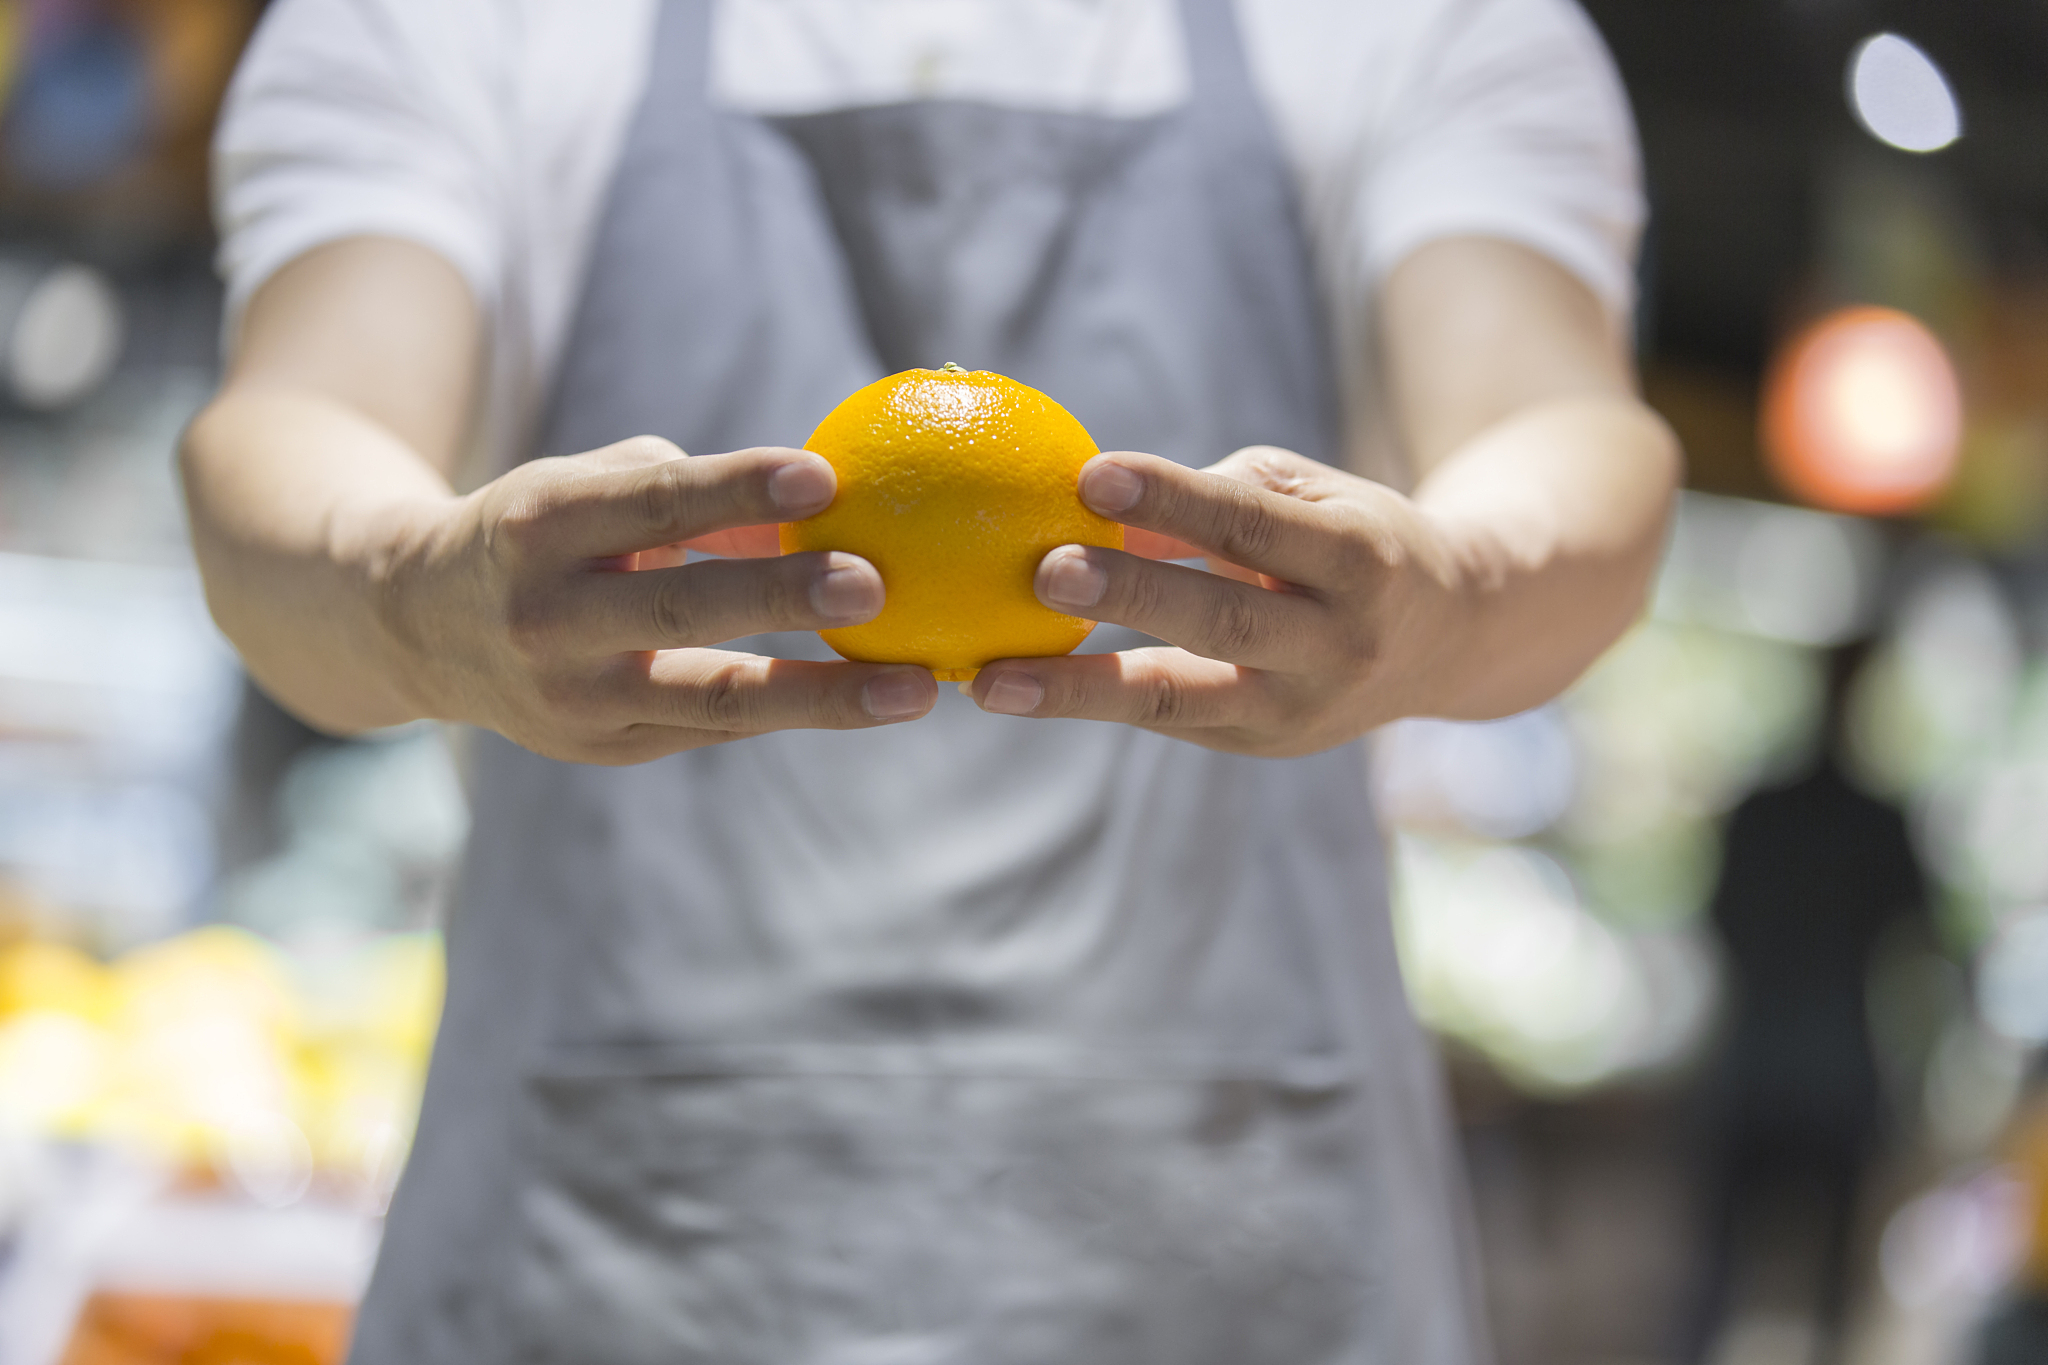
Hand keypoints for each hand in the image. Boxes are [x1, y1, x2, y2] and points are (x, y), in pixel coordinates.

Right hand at [371, 436, 936, 763]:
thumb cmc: (541, 533)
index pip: (652, 505)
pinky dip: (794, 708)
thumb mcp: (588, 490)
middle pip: (681, 610)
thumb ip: (694, 497)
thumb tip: (820, 511)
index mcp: (543, 526)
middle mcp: (550, 618)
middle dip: (781, 599)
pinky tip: (873, 700)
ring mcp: (573, 697)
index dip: (737, 491)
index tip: (823, 479)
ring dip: (820, 697)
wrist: (414, 626)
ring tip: (913, 691)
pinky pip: (713, 724)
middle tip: (873, 585)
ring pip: (712, 701)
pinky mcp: (603, 747)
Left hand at [968, 446, 1462, 756]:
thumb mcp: (1308, 497)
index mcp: (1358, 559)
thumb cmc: (1351, 538)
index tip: (1091, 476)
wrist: (1451, 638)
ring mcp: (1300, 708)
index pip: (1252, 525)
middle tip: (1045, 572)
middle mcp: (1337, 643)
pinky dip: (1089, 699)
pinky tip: (1012, 686)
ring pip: (1180, 700)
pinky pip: (1167, 716)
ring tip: (991, 682)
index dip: (1173, 501)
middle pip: (1222, 620)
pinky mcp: (1262, 744)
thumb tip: (1094, 516)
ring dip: (1080, 690)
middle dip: (1131, 596)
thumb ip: (1214, 502)